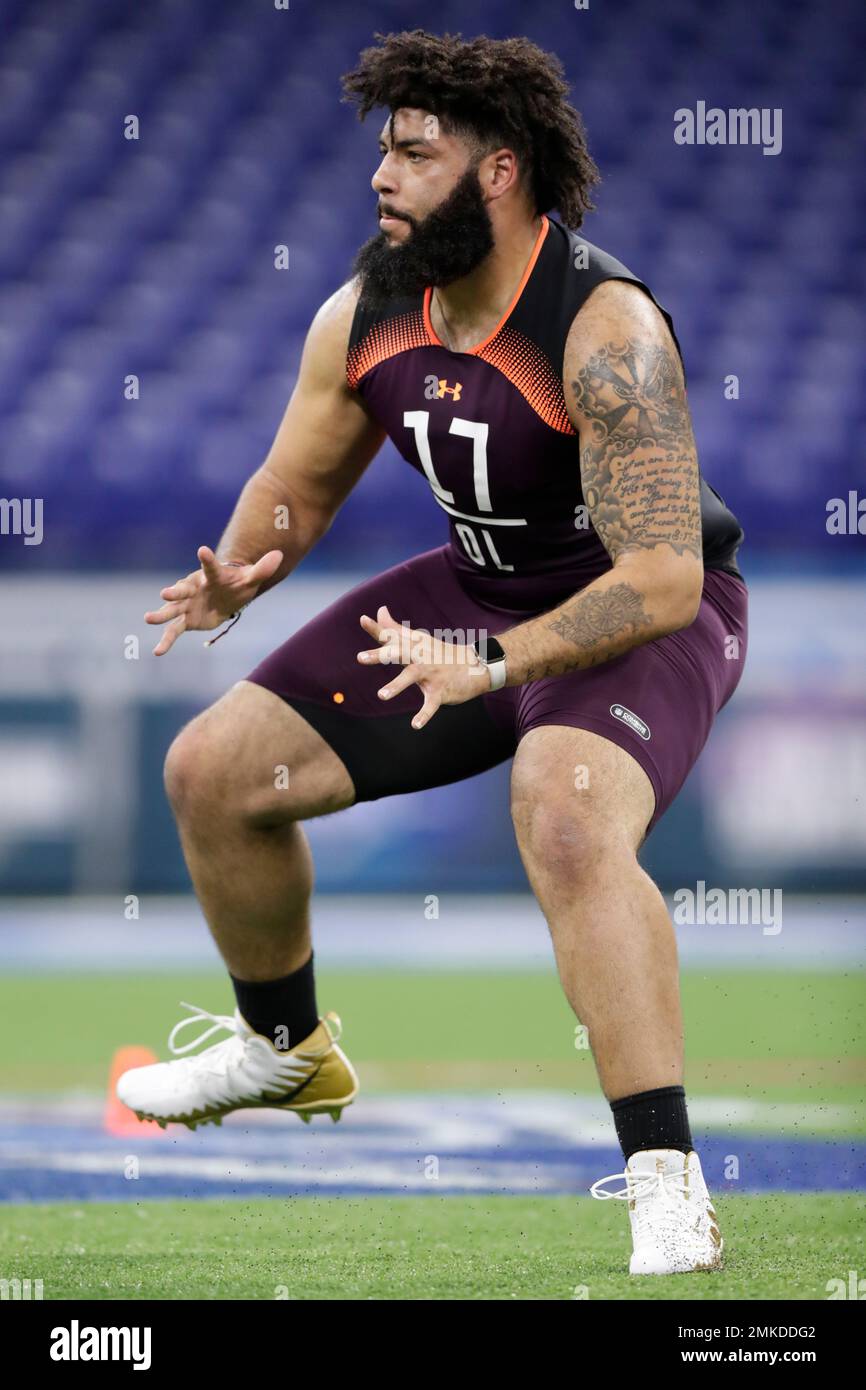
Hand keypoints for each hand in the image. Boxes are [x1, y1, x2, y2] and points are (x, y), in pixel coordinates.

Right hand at [145, 546, 282, 654]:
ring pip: (172, 609)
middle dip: (175, 592)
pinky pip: (174, 631)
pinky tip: (158, 652)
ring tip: (148, 618)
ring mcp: (187, 604)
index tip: (203, 550)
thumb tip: (279, 556)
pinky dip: (166, 642)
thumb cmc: (238, 583)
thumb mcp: (252, 578)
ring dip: (161, 614)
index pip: (210, 566)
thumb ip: (262, 569)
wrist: (228, 595)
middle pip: (183, 589)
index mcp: (211, 575)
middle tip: (165, 593)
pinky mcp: (186, 620)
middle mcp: (194, 588)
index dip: (208, 559)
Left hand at [356, 604, 490, 728]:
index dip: (376, 629)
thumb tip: (379, 610)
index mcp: (413, 646)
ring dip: (396, 685)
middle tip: (360, 658)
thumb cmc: (440, 653)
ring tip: (381, 696)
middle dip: (380, 655)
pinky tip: (415, 725)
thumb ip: (394, 628)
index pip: (392, 636)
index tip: (363, 619)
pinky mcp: (441, 690)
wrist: (477, 665)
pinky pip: (431, 704)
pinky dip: (424, 715)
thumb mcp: (417, 639)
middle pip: (398, 652)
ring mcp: (431, 673)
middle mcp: (421, 657)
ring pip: (412, 676)